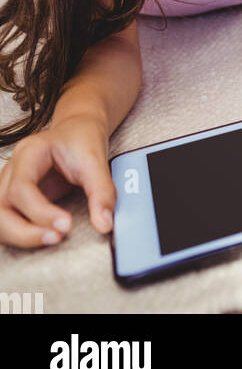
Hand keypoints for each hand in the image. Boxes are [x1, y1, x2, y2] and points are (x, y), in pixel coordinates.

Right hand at [0, 115, 115, 247]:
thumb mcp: (96, 160)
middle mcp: (12, 170)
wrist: (78, 129)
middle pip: (0, 207)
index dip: (40, 212)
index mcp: (29, 153)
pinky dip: (21, 235)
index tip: (66, 225)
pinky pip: (6, 223)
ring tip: (53, 239)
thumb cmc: (82, 140)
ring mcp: (8, 186)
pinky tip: (43, 236)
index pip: (21, 187)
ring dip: (20, 236)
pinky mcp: (13, 200)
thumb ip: (101, 192)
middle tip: (56, 237)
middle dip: (24, 231)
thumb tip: (105, 224)